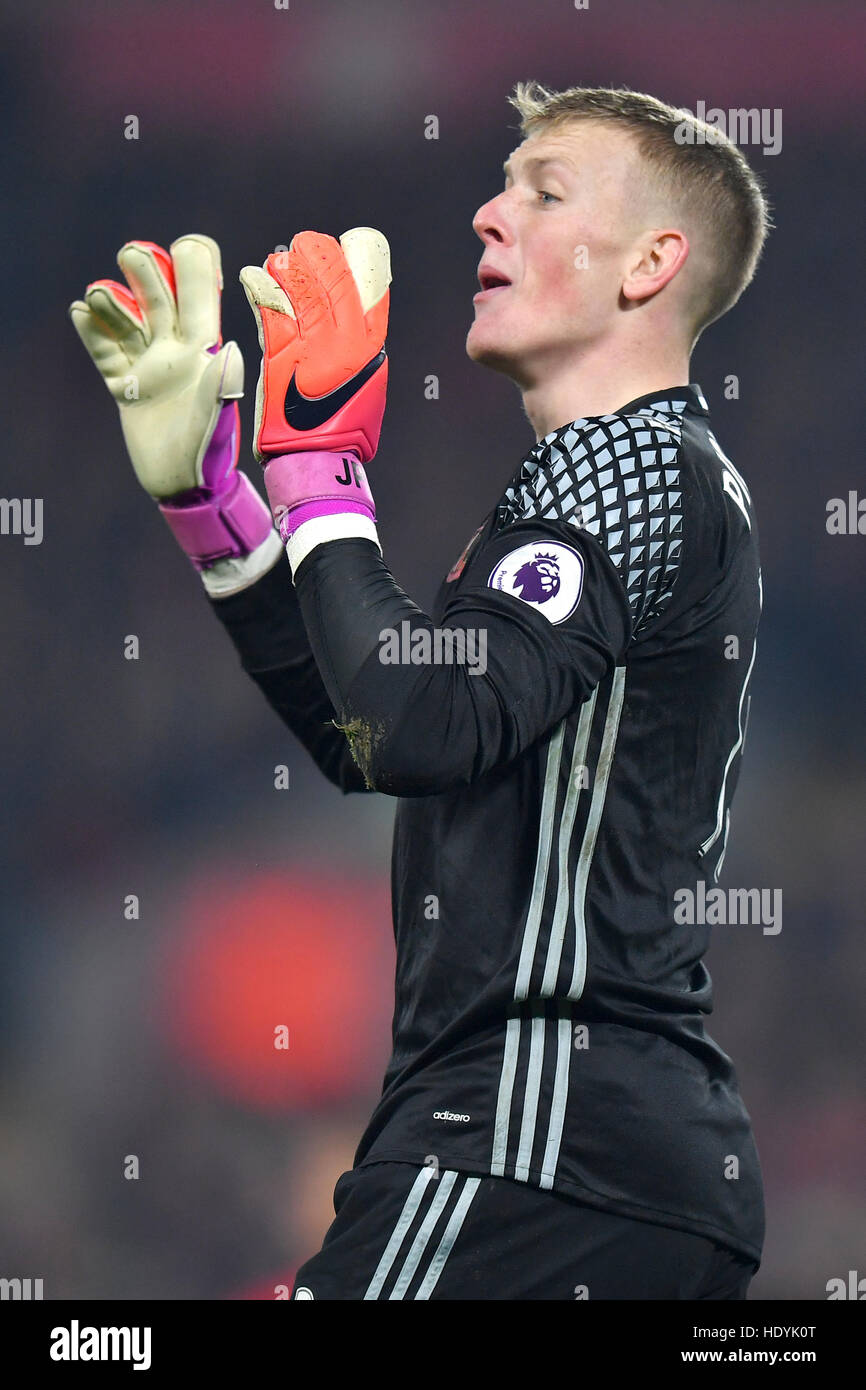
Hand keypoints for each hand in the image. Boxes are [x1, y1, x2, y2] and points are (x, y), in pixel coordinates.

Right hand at [69, 235, 242, 498]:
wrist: (182, 486)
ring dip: (113, 303)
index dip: (196, 272)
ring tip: (98, 293)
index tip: (187, 245)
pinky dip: (93, 333)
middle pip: (159, 303)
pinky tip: (81, 311)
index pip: (200, 301)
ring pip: (127, 324)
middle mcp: (175, 354)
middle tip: (131, 253)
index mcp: (204, 352)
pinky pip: (106, 353)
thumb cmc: (208, 453)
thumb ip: (222, 385)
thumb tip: (228, 351)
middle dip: (146, 276)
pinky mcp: (125, 388)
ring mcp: (148, 368)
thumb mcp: (218, 418)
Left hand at [239, 228, 389, 464]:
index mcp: (370, 346)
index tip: (350, 245)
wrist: (318, 458)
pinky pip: (269, 312)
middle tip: (307, 245)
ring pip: (300, 291)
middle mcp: (345, 342)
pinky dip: (260, 289)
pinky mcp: (280, 357)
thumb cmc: (342, 425)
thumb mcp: (366, 382)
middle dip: (319, 256)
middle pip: (334, 281)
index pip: (372, 287)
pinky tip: (253, 276)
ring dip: (288, 269)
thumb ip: (358, 347)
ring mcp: (312, 347)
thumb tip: (355, 318)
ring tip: (280, 262)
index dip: (362, 259)